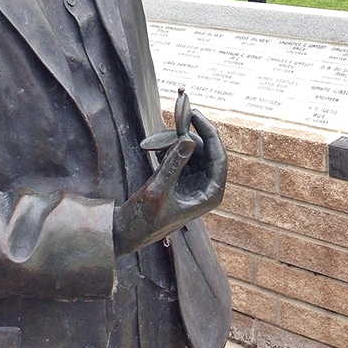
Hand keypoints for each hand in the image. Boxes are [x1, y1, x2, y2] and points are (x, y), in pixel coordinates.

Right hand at [113, 111, 226, 256]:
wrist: (128, 232)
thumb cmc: (144, 218)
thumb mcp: (158, 189)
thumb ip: (174, 164)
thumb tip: (189, 138)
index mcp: (210, 194)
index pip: (219, 157)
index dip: (209, 133)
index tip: (195, 114)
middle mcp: (206, 187)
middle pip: (206, 151)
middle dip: (186, 136)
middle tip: (169, 124)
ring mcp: (195, 183)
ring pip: (192, 152)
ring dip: (175, 143)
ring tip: (154, 144)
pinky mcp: (183, 180)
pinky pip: (182, 156)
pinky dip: (170, 149)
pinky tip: (155, 149)